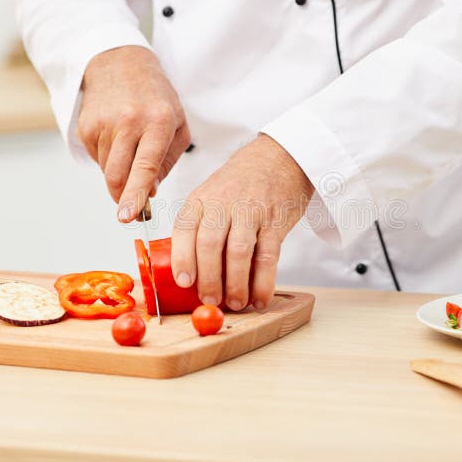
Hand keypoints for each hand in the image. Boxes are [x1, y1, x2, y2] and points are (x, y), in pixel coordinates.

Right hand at [78, 45, 189, 221]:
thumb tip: (149, 192)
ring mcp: (104, 124)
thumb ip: (167, 162)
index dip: (136, 193)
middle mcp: (129, 122)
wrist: (120, 64)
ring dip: (119, 174)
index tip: (128, 215)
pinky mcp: (86, 127)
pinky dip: (108, 160)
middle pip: (119, 175)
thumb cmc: (155, 98)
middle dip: (123, 198)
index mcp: (158, 121)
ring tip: (130, 150)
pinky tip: (116, 140)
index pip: (145, 165)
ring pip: (108, 171)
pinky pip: (97, 160)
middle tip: (129, 210)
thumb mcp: (177, 124)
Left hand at [171, 134, 313, 310]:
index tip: (184, 282)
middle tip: (210, 300)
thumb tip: (187, 275)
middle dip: (209, 278)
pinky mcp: (275, 222)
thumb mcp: (210, 196)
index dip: (182, 258)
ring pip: (239, 252)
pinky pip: (268, 256)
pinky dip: (263, 282)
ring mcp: (251, 212)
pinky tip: (259, 297)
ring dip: (235, 284)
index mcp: (201, 199)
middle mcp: (223, 204)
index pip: (184, 229)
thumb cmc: (239, 185)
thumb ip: (198, 228)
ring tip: (234, 303)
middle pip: (210, 244)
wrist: (279, 158)